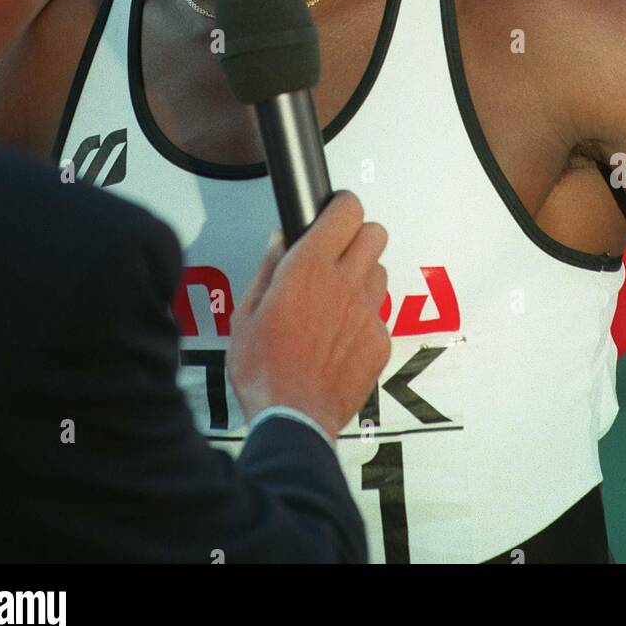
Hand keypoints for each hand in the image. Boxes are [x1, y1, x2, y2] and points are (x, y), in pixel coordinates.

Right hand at [228, 190, 390, 439]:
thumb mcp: (245, 313)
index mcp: (308, 267)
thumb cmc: (264, 370)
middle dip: (359, 236)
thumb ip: (267, 269)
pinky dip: (364, 319)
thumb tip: (279, 240)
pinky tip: (340, 338)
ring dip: (363, 276)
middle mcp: (344, 283)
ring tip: (337, 299)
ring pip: (380, 271)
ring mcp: (367, 312)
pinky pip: (379, 314)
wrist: (292, 418)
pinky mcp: (379, 340)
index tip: (335, 212)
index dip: (343, 206)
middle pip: (376, 232)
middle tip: (339, 252)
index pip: (346, 211)